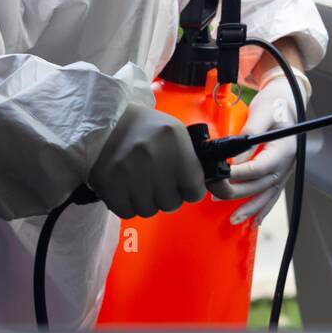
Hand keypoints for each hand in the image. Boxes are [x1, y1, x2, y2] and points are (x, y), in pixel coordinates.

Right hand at [88, 103, 206, 217]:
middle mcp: (153, 156)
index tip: (180, 180)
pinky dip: (128, 204)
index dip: (188, 187)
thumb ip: (202, 164)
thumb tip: (227, 191)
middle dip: (167, 194)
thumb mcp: (178, 136)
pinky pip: (128, 212)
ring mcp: (128, 171)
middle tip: (156, 178)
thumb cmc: (148, 130)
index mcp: (175, 140)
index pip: (195, 189)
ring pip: (150, 210)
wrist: (104, 120)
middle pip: (171, 203)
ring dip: (147, 200)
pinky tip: (126, 186)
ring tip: (140, 181)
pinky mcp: (108, 184)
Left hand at [212, 73, 304, 225]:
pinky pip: (272, 195)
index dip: (240, 173)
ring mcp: (284, 170)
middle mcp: (286, 163)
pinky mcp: (279, 172)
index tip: (221, 175)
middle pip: (261, 184)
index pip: (260, 166)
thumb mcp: (261, 113)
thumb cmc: (275, 105)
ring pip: (267, 194)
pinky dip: (263, 209)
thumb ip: (249, 134)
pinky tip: (254, 221)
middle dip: (237, 192)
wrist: (288, 102)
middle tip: (214, 193)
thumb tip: (234, 158)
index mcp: (284, 148)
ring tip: (234, 220)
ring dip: (250, 208)